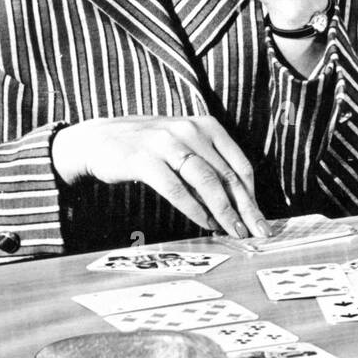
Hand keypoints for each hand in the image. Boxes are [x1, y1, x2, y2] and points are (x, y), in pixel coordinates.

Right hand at [51, 116, 269, 238]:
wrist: (97, 139)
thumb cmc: (147, 146)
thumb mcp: (184, 145)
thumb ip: (208, 165)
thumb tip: (237, 202)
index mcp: (206, 126)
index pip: (240, 164)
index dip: (252, 195)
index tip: (259, 218)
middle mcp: (190, 131)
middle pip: (227, 175)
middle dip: (245, 208)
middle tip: (256, 231)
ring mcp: (167, 143)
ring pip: (206, 181)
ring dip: (223, 210)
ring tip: (233, 230)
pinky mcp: (144, 159)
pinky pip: (176, 188)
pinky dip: (193, 209)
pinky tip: (204, 223)